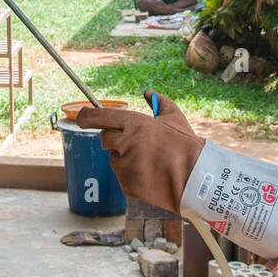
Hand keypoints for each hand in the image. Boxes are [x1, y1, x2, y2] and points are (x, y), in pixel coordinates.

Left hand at [76, 90, 203, 214]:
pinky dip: (132, 178)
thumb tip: (148, 92)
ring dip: (125, 160)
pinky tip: (151, 176)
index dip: (86, 117)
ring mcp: (124, 165)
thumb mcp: (174, 118)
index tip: (81, 118)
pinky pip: (123, 178)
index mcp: (134, 124)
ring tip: (150, 162)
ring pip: (114, 160)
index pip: (98, 117)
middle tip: (134, 144)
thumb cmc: (186, 146)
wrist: (197, 178)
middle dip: (115, 141)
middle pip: (105, 139)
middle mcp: (125, 143)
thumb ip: (160, 102)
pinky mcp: (127, 184)